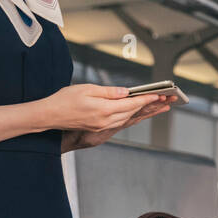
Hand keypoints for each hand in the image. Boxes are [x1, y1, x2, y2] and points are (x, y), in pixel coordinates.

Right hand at [42, 84, 171, 137]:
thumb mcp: (87, 89)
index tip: (159, 95)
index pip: (131, 104)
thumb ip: (108, 91)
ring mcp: (102, 126)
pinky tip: (140, 113)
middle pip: (134, 112)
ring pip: (129, 118)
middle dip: (152, 105)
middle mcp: (105, 121)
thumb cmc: (64, 100)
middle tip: (168, 99)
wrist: (49, 116)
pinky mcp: (99, 128)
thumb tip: (126, 92)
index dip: (147, 99)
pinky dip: (133, 117)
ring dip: (145, 112)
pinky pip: (121, 122)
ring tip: (160, 107)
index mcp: (104, 109)